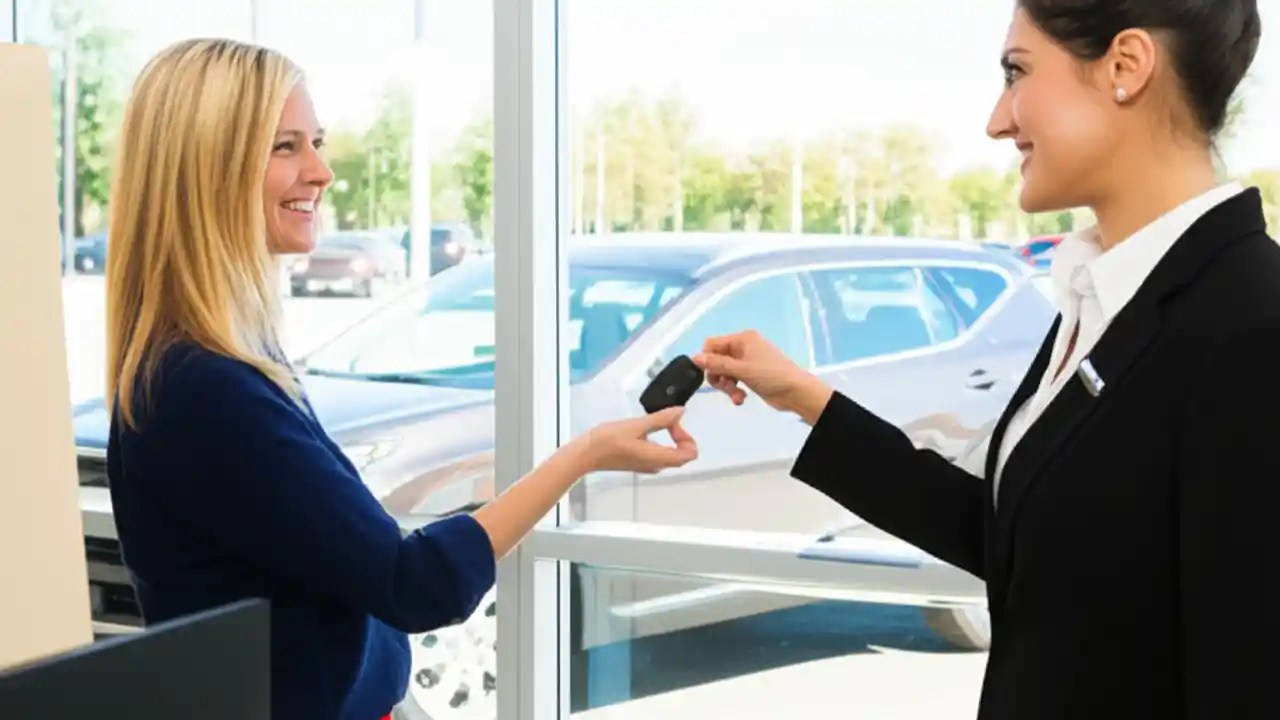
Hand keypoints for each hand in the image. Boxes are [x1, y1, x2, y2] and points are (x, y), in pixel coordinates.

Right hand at [576, 407, 698, 473]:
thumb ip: (661, 419)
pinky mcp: (640, 463)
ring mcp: (648, 466)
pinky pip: (659, 454)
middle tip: (665, 421)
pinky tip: (644, 431)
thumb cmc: (609, 440)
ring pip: (671, 454)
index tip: (672, 424)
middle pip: (682, 454)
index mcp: (659, 458)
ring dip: (669, 438)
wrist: (587, 455)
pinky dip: (660, 442)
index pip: (690, 453)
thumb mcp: (636, 425)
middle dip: (679, 436)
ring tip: (653, 424)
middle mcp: (657, 465)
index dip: (687, 436)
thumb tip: (681, 412)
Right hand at [692, 330, 832, 423]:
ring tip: (736, 395)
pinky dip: (734, 390)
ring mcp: (746, 362)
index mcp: (742, 339)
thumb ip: (717, 364)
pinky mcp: (750, 376)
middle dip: (718, 376)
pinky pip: (733, 381)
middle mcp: (743, 348)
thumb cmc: (771, 375)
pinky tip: (740, 398)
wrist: (796, 392)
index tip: (709, 374)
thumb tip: (694, 357)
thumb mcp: (742, 369)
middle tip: (725, 386)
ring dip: (727, 386)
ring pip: (724, 373)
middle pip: (717, 360)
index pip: (713, 344)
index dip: (707, 359)